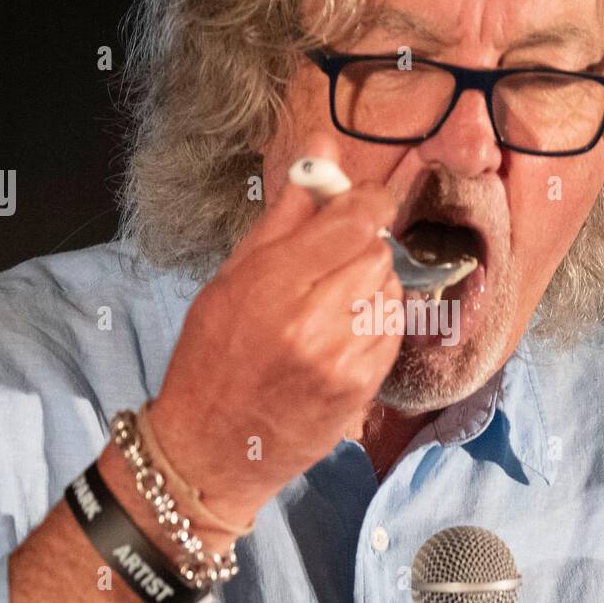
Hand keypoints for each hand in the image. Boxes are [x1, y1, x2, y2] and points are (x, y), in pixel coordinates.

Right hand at [149, 148, 402, 523]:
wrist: (211, 450)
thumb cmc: (211, 358)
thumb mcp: (231, 278)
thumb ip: (285, 215)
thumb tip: (321, 152)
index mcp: (273, 285)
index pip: (354, 220)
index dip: (371, 200)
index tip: (370, 198)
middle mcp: (314, 322)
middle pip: (379, 252)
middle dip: (366, 244)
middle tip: (339, 256)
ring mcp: (344, 359)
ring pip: (392, 290)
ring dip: (373, 283)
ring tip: (333, 300)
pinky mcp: (363, 389)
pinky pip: (392, 331)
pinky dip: (377, 320)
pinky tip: (342, 331)